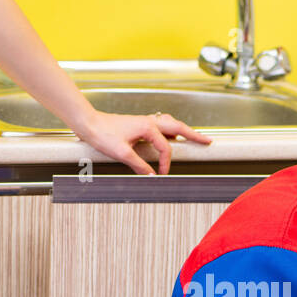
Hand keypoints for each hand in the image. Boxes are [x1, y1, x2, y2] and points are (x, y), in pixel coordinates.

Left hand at [73, 110, 211, 175]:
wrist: (88, 123)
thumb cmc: (102, 134)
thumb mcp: (122, 154)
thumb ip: (139, 165)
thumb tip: (152, 175)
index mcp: (148, 127)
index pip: (165, 148)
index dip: (166, 164)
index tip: (163, 175)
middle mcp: (148, 121)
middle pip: (178, 127)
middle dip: (193, 135)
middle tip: (207, 141)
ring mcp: (144, 121)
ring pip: (170, 124)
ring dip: (183, 130)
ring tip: (194, 136)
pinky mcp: (139, 124)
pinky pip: (161, 125)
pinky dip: (170, 130)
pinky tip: (170, 136)